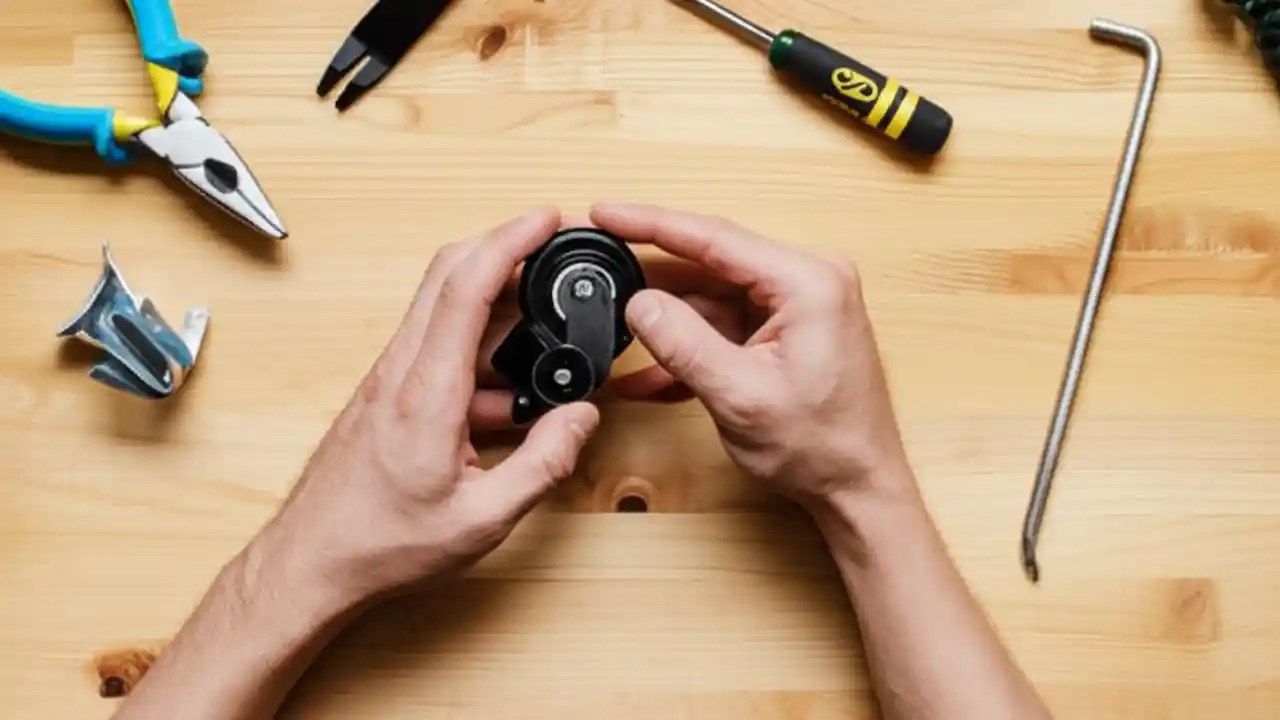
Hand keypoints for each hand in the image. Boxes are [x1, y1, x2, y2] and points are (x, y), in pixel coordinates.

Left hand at [259, 207, 599, 605]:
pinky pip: (436, 345)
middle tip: (550, 243)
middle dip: (503, 245)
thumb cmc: (380, 545)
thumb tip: (581, 416)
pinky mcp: (386, 394)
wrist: (310, 564)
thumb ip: (542, 464)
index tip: (545, 219)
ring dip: (493, 298)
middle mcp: (401, 372)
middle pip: (448, 274)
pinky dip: (477, 343)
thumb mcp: (482, 520)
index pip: (466, 286)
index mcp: (426, 394)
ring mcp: (389, 379)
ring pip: (441, 306)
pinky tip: (507, 389)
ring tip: (543, 329)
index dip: (509, 241)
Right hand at [594, 203, 910, 508]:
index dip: (652, 223)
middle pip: (709, 262)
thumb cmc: (823, 447)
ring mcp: (796, 306)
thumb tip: (638, 303)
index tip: (606, 212)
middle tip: (597, 264)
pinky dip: (688, 345)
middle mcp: (807, 281)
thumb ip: (684, 344)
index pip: (714, 237)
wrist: (859, 488)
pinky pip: (723, 325)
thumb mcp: (740, 396)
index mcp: (807, 282)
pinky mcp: (784, 331)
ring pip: (710, 296)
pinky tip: (645, 372)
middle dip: (651, 271)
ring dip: (665, 319)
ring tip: (610, 325)